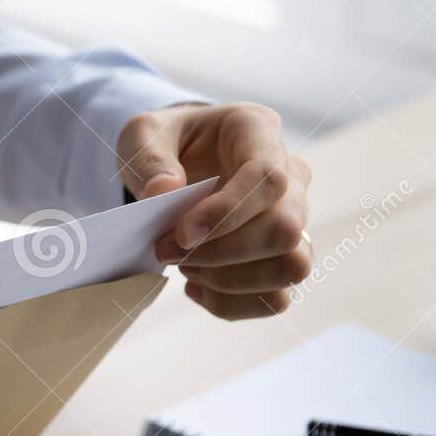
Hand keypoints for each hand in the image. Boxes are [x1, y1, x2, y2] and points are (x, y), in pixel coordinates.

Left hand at [117, 102, 312, 319]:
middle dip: (221, 253)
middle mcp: (290, 176)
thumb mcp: (142, 135)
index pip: (268, 178)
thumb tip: (165, 193)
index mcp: (258, 132)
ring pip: (292, 267)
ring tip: (185, 266)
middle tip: (167, 250)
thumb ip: (148, 158)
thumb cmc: (165, 144)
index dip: (227, 213)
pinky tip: (195, 286)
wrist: (176, 163)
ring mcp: (293, 219)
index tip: (181, 233)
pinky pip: (275, 298)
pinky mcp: (281, 258)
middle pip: (286, 230)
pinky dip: (230, 303)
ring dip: (230, 280)